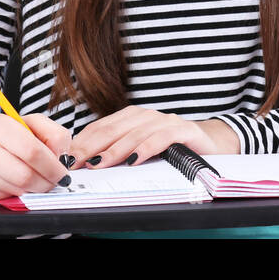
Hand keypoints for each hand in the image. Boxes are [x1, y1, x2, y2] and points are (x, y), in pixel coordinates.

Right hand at [0, 113, 70, 201]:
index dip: (52, 167)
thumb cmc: (6, 136)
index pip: (33, 151)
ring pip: (15, 189)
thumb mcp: (32, 124)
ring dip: (32, 189)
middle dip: (45, 182)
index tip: (62, 173)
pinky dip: (16, 193)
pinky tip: (15, 182)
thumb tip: (62, 158)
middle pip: (24, 175)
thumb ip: (54, 135)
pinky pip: (3, 198)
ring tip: (35, 180)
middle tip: (53, 182)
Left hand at [68, 107, 239, 168]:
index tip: (66, 158)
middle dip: (91, 146)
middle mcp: (147, 116)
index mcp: (132, 118)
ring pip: (135, 132)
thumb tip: (85, 163)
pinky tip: (135, 159)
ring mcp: (166, 121)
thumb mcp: (141, 150)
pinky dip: (147, 147)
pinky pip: (163, 137)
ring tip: (98, 163)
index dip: (82, 142)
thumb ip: (118, 151)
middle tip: (75, 163)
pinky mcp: (185, 131)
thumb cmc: (172, 150)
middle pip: (113, 128)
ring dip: (114, 149)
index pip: (101, 127)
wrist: (212, 146)